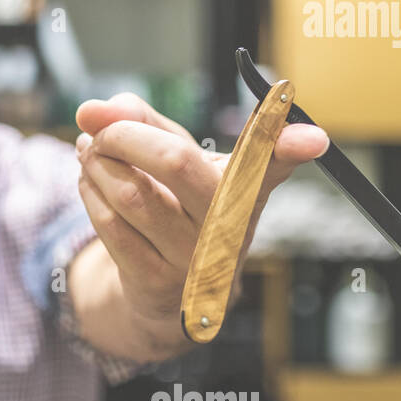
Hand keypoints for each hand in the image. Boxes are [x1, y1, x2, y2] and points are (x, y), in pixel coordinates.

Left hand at [74, 93, 327, 324]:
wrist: (166, 288)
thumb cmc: (174, 202)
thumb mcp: (170, 155)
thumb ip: (137, 119)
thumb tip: (91, 112)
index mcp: (245, 184)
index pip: (270, 160)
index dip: (291, 146)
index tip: (313, 138)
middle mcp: (228, 222)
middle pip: (175, 162)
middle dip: (124, 135)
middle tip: (101, 127)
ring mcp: (194, 257)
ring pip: (131, 194)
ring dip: (96, 164)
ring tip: (88, 150)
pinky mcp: (158, 281)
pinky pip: (109, 225)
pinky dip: (89, 192)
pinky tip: (88, 181)